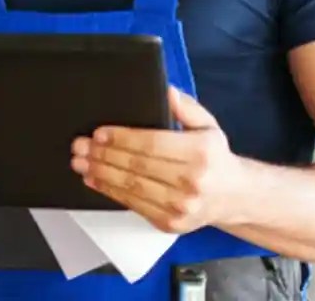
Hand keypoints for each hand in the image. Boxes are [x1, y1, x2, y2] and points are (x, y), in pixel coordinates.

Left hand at [71, 87, 244, 233]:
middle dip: (103, 155)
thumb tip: (165, 90)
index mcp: (200, 153)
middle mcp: (192, 181)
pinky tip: (94, 179)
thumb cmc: (215, 158)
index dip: (121, 138)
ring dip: (100, 173)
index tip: (99, 133)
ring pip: (131, 187)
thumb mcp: (207, 125)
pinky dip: (110, 191)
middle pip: (137, 166)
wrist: (235, 197)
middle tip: (79, 145)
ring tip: (80, 161)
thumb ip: (185, 107)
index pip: (152, 144)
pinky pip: (134, 205)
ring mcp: (181, 206)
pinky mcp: (170, 223)